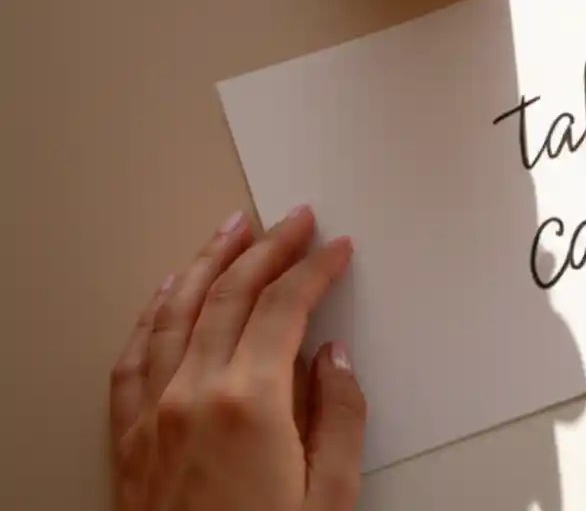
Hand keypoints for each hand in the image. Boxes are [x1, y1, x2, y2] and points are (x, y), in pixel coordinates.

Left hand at [109, 206, 365, 510]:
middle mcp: (193, 396)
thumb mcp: (329, 496)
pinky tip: (165, 293)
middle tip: (293, 219)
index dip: (315, 269)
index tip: (336, 247)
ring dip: (207, 261)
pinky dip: (153, 312)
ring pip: (176, 311)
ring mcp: (153, 414)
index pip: (285, 308)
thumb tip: (333, 359)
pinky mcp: (130, 438)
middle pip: (230, 294)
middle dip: (267, 249)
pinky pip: (134, 355)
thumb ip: (338, 416)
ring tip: (231, 229)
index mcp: (250, 404)